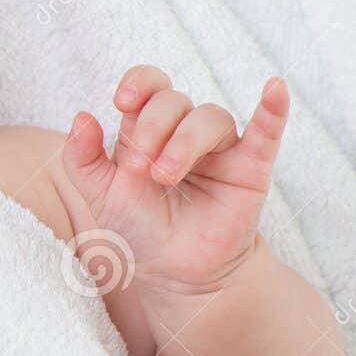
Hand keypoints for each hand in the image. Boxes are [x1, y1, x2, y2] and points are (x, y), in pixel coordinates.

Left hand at [60, 66, 288, 294]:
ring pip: (211, 117)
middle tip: (140, 169)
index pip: (149, 84)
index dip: (138, 83)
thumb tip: (81, 115)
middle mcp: (183, 131)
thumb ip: (81, 157)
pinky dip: (273, 110)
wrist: (172, 272)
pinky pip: (267, 132)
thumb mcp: (98, 194)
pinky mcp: (250, 167)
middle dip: (152, 127)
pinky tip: (274, 89)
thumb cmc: (136, 228)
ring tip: (165, 175)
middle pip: (174, 101)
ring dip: (185, 140)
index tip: (122, 101)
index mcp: (146, 128)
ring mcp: (219, 147)